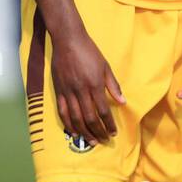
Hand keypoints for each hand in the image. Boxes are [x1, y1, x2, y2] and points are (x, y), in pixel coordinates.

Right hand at [51, 32, 124, 146]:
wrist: (68, 40)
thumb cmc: (89, 51)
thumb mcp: (105, 66)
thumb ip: (113, 85)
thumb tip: (122, 102)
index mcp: (95, 84)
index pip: (103, 110)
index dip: (108, 124)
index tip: (113, 132)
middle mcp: (81, 90)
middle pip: (89, 118)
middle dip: (98, 132)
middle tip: (104, 140)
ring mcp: (68, 91)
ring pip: (76, 118)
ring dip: (84, 132)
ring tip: (91, 141)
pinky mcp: (58, 90)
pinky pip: (62, 112)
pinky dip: (68, 124)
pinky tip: (74, 132)